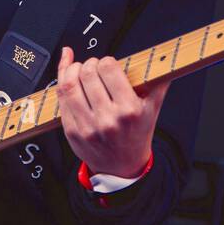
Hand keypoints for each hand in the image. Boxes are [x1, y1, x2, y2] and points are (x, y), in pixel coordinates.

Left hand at [56, 46, 168, 177]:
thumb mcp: (152, 108)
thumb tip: (161, 57)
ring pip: (70, 85)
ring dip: (71, 70)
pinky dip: (62, 84)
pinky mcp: (72, 132)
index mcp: (129, 110)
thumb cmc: (137, 134)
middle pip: (88, 74)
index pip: (109, 68)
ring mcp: (88, 127)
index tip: (108, 64)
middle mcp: (108, 119)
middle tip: (93, 66)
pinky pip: (62, 101)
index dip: (106, 61)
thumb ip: (158, 81)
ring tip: (78, 69)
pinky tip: (67, 78)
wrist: (123, 167)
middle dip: (89, 64)